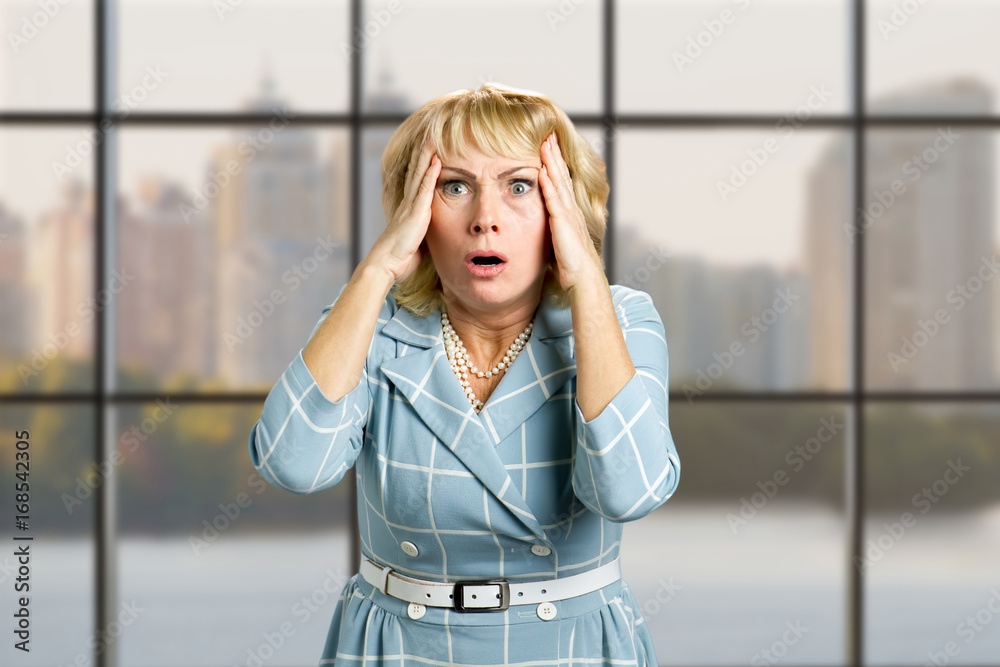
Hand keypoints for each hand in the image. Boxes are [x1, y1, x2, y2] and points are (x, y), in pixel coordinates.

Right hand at [367, 132, 440, 283]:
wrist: (385, 265)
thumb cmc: (400, 258)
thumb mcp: (417, 244)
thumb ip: (424, 235)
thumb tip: (431, 238)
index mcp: (409, 209)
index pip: (417, 181)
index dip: (422, 164)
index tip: (428, 149)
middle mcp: (408, 203)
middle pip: (416, 171)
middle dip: (423, 152)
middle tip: (428, 133)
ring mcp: (411, 206)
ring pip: (419, 174)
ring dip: (426, 156)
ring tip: (431, 137)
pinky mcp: (415, 213)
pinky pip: (425, 189)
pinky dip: (430, 174)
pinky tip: (436, 161)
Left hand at [538, 130, 602, 291]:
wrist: (584, 278)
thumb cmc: (572, 265)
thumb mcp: (561, 241)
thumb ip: (555, 228)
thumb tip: (548, 224)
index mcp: (569, 212)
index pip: (561, 182)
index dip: (555, 163)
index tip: (549, 146)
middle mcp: (571, 209)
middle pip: (562, 175)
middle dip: (554, 154)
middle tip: (548, 134)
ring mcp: (568, 215)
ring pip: (559, 182)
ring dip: (552, 162)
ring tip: (546, 143)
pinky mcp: (563, 224)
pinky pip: (554, 200)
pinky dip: (549, 185)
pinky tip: (543, 171)